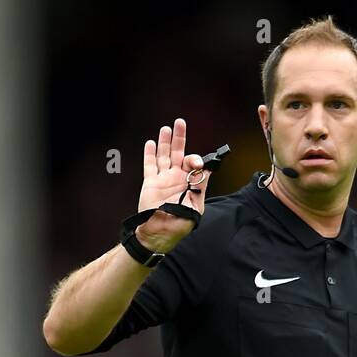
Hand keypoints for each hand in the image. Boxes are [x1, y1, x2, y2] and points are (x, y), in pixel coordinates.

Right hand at [136, 118, 208, 252]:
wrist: (159, 234)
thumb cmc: (179, 225)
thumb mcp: (195, 208)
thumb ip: (199, 188)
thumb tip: (206, 171)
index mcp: (189, 183)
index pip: (194, 165)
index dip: (195, 160)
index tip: (195, 163)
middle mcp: (176, 178)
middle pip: (178, 153)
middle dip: (180, 138)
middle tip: (180, 123)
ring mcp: (163, 180)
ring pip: (164, 156)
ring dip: (165, 142)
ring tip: (167, 128)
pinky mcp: (150, 183)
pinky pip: (150, 165)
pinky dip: (150, 154)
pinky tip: (152, 143)